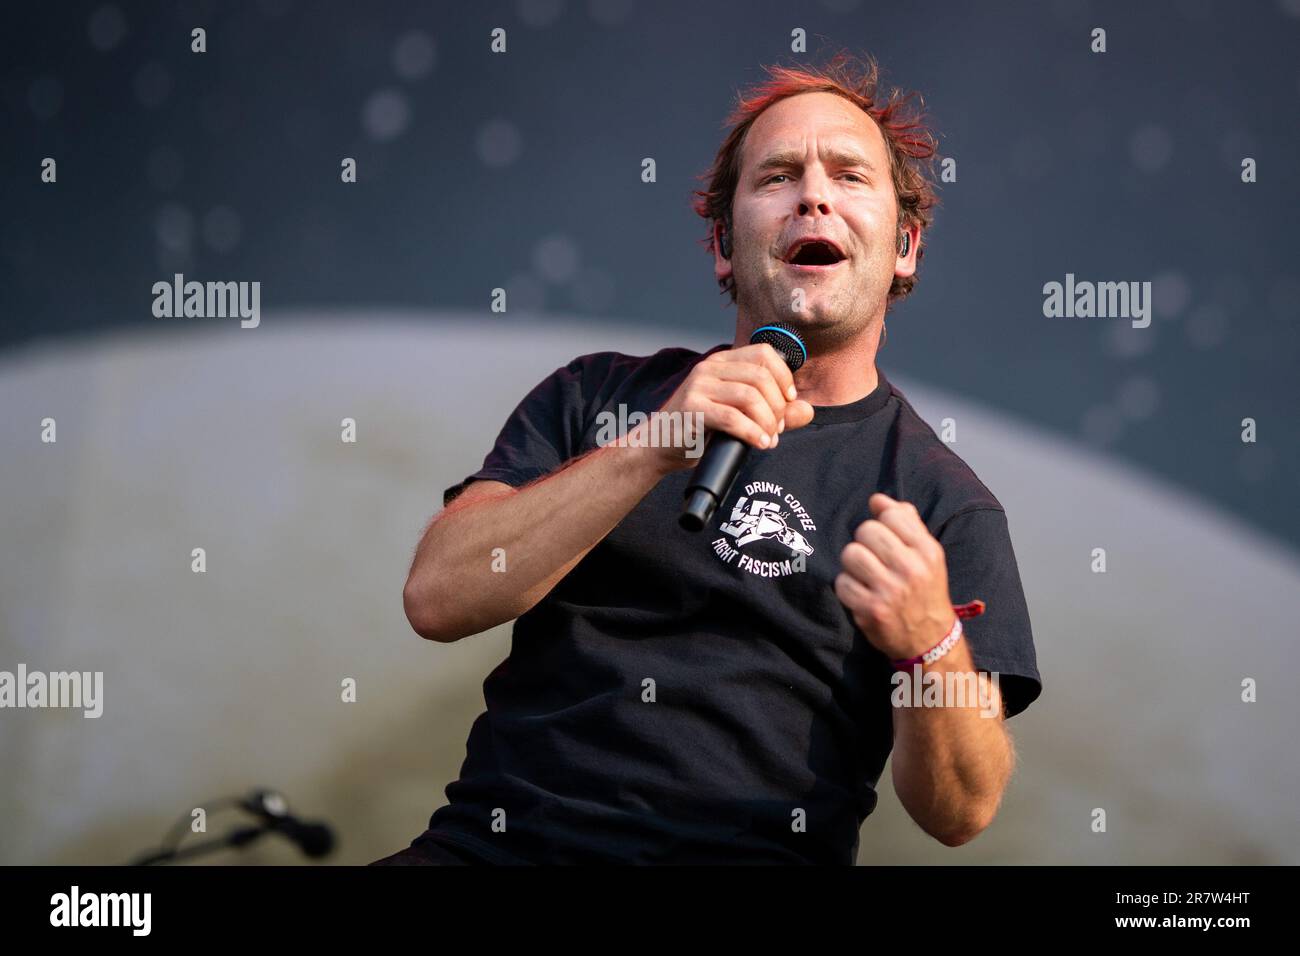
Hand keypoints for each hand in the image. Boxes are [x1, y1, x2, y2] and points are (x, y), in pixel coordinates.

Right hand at [641, 343, 814, 474]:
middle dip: (777, 405)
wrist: (659, 446)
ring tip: (768, 438)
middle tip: (777, 427)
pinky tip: (760, 443)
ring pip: (749, 396)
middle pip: (761, 375)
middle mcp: (710, 368)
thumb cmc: (699, 430)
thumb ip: (774, 412)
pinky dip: (753, 432)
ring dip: (767, 421)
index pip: (763, 353)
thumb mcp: (741, 417)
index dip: (783, 375)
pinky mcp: (693, 408)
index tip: (789, 400)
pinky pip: (732, 418)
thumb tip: (807, 410)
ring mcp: (699, 386)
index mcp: (722, 363)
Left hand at [834, 493, 956, 659]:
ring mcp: (890, 591)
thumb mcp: (928, 555)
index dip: (881, 523)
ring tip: (864, 574)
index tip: (885, 539)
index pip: (891, 514)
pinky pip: (842, 582)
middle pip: (866, 531)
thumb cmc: (924, 590)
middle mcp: (911, 569)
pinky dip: (847, 587)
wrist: (930, 640)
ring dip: (852, 564)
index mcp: (927, 551)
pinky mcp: (870, 610)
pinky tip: (860, 593)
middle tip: (872, 558)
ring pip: (850, 554)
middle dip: (864, 542)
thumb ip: (906, 523)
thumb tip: (877, 499)